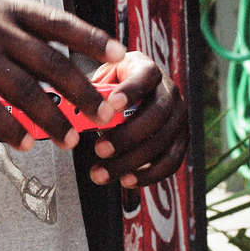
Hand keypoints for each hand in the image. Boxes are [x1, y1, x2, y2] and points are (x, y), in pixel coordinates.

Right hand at [0, 0, 124, 149]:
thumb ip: (15, 27)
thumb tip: (59, 53)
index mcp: (6, 8)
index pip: (61, 22)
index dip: (94, 39)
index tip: (122, 54)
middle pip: (53, 62)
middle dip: (84, 92)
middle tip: (104, 114)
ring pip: (26, 90)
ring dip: (53, 118)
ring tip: (70, 138)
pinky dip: (11, 128)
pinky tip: (24, 141)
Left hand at [87, 51, 189, 188]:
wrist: (131, 97)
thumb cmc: (112, 89)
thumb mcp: (100, 83)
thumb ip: (90, 94)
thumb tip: (67, 110)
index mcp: (147, 70)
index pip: (145, 76)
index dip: (130, 92)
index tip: (109, 106)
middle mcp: (169, 91)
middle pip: (157, 113)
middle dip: (127, 135)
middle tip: (99, 150)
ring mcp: (179, 116)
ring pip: (163, 140)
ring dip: (131, 161)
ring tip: (103, 172)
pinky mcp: (182, 138)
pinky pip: (171, 160)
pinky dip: (149, 174)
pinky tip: (126, 179)